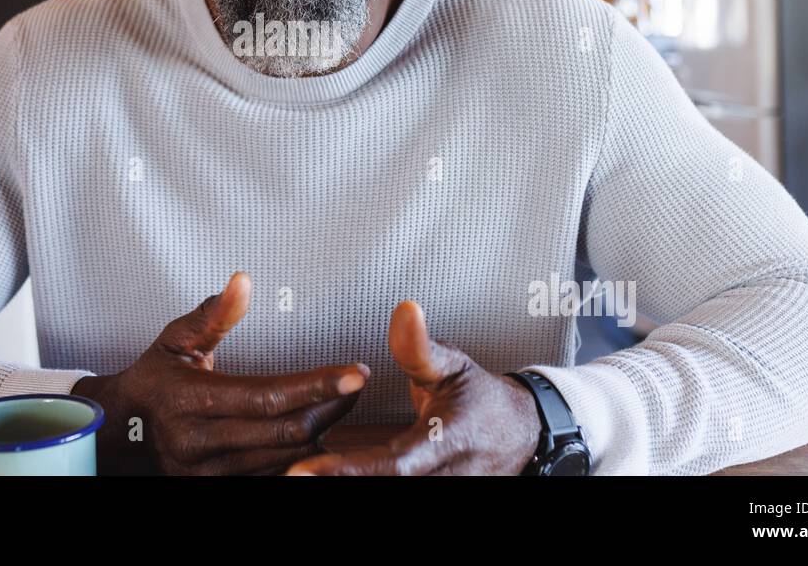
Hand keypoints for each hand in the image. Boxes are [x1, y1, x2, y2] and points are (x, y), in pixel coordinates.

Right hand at [73, 272, 368, 474]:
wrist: (117, 434)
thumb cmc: (153, 382)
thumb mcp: (176, 341)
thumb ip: (214, 314)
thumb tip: (242, 281)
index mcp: (188, 401)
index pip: (267, 397)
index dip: (316, 386)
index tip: (356, 374)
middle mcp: (197, 444)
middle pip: (285, 432)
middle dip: (329, 409)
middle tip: (355, 385)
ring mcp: (207, 474)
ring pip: (285, 458)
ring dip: (319, 433)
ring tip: (338, 404)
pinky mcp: (215, 489)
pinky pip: (273, 474)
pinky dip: (299, 457)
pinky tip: (314, 434)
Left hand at [286, 300, 541, 474]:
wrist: (520, 433)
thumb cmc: (481, 399)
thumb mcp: (454, 365)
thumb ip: (421, 346)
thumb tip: (404, 312)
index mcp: (448, 441)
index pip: (394, 464)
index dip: (350, 469)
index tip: (306, 469)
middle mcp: (444, 476)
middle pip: (383, 487)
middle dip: (335, 483)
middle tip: (286, 475)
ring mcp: (440, 490)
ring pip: (385, 495)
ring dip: (340, 487)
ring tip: (293, 476)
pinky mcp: (431, 495)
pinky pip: (388, 492)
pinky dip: (357, 482)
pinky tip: (319, 478)